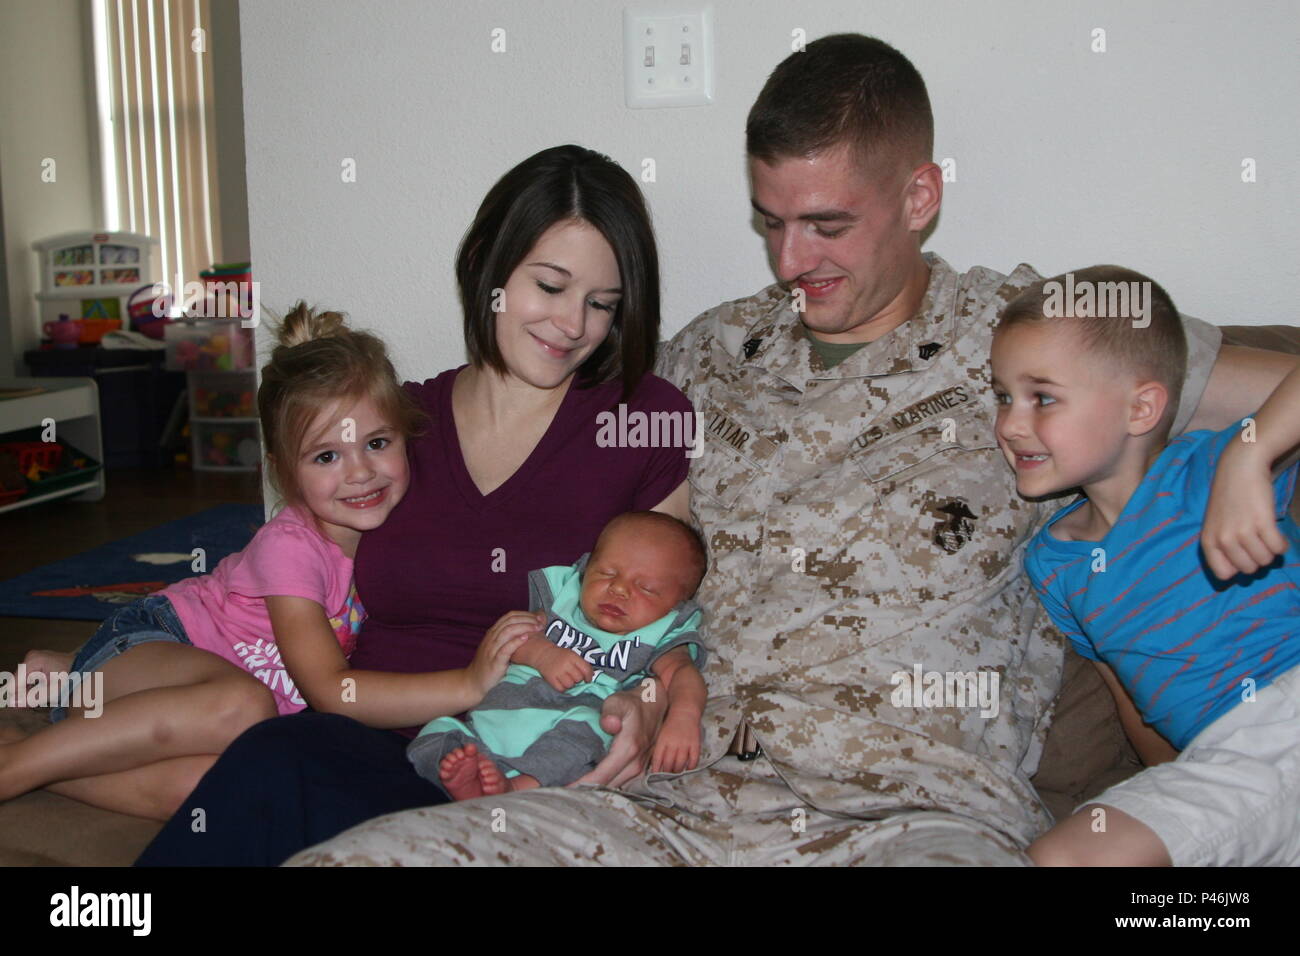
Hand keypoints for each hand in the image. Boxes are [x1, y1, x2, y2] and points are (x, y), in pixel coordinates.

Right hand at [466, 611, 541, 696]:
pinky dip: (516, 642)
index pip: (509, 616)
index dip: (525, 614)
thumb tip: (529, 630)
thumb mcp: (498, 648)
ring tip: (537, 628)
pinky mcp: (494, 662)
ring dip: (525, 627)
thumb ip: (510, 638)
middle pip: (510, 621)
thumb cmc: (489, 665)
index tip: (538, 617)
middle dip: (527, 619)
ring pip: (508, 631)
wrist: (473, 682)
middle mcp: (491, 638)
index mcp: (493, 633)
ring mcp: (492, 649)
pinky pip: (505, 649)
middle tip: (541, 622)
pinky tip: (525, 638)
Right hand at [534, 644, 593, 691]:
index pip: (586, 669)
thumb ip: (581, 664)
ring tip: (567, 679)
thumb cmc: (561, 655)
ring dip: (570, 684)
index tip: (588, 679)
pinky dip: (563, 688)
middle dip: (578, 679)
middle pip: (578, 678)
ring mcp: (557, 672)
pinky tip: (561, 683)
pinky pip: (561, 689)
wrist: (543, 654)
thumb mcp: (572, 655)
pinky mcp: (550, 678)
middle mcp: (565, 664)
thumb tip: (591, 675)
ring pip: (570, 685)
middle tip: (574, 677)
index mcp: (572, 657)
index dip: (589, 676)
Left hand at [571, 683, 666, 789]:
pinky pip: (619, 784)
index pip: (601, 776)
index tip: (562, 787)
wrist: (654, 706)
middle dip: (584, 790)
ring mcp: (639, 770)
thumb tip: (610, 725)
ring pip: (613, 788)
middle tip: (562, 787)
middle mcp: (635, 765)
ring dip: (594, 789)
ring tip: (573, 786)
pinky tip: (590, 782)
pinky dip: (604, 785)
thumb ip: (611, 711)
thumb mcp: (618, 701)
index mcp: (628, 749)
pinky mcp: (639, 772)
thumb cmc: (632, 704)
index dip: (581, 784)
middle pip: (606, 787)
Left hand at [650, 710, 700, 773]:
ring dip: (677, 771)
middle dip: (667, 772)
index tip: (656, 775)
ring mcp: (685, 745)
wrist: (685, 712)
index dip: (656, 769)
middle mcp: (673, 744)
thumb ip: (660, 748)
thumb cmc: (671, 724)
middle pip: (669, 764)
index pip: (658, 759)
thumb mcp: (661, 734)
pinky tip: (688, 768)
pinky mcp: (695, 745)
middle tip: (667, 774)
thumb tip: (657, 763)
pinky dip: (690, 767)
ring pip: (680, 764)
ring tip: (676, 772)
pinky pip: (693, 760)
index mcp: (663, 741)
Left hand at [1202, 439, 1286, 578]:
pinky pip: (1279, 548)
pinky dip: (1282, 544)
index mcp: (1208, 541)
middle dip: (1256, 558)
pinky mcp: (1262, 523)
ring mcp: (1242, 531)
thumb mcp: (1215, 524)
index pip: (1224, 574)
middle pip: (1249, 569)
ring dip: (1270, 550)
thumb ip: (1222, 546)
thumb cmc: (1228, 497)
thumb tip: (1236, 574)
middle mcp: (1223, 539)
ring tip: (1265, 534)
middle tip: (1257, 541)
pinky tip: (1276, 533)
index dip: (1237, 567)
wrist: (1240, 468)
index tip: (1243, 555)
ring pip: (1265, 560)